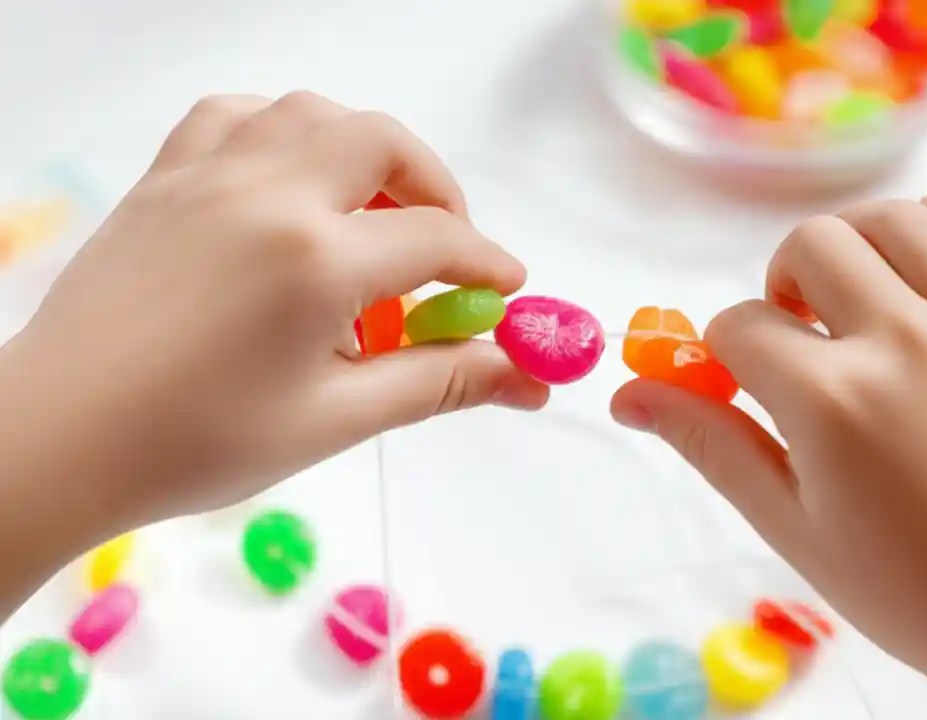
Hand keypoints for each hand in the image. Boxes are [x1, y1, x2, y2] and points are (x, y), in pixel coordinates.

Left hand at [3, 92, 548, 530]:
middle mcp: (267, 194)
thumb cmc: (194, 443)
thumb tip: (525, 378)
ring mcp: (209, 176)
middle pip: (384, 145)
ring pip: (314, 113)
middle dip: (437, 189)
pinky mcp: (166, 179)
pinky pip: (237, 116)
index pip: (437, 239)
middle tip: (445, 250)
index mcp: (316, 260)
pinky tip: (290, 184)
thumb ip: (438, 382)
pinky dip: (283, 132)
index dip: (487, 265)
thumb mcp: (334, 418)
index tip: (506, 292)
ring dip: (365, 151)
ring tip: (373, 213)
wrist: (59, 436)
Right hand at [612, 192, 926, 717]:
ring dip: (858, 240)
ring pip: (904, 220)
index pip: (740, 326)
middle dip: (782, 282)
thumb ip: (711, 445)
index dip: (721, 354)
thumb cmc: (914, 593)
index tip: (740, 389)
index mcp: (832, 397)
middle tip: (795, 339)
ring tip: (852, 292)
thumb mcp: (792, 528)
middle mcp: (903, 339)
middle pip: (814, 244)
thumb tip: (628, 395)